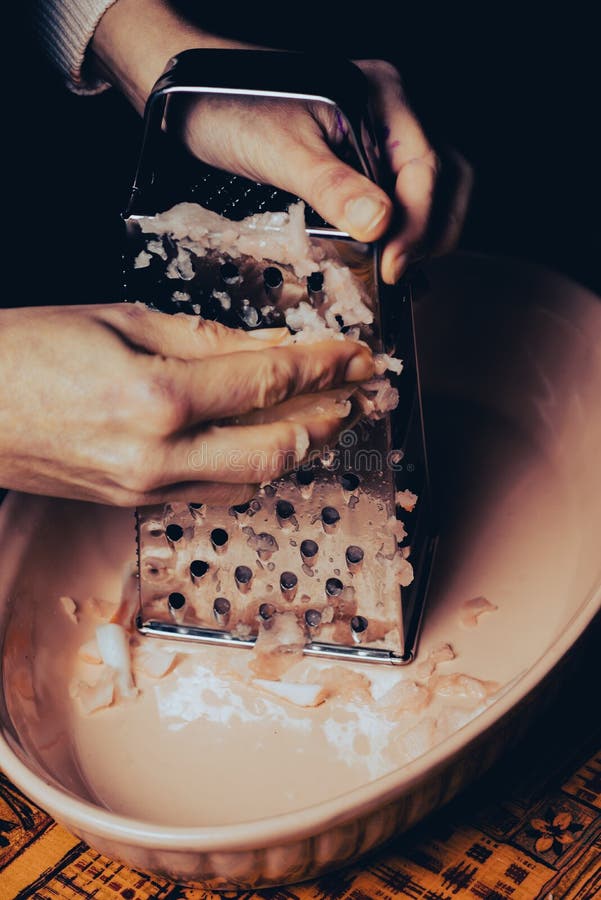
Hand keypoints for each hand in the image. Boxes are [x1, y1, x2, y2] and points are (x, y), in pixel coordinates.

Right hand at [0, 304, 371, 504]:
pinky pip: (216, 493)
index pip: (268, 380)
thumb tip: (267, 343)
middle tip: (361, 393)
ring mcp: (149, 488)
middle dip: (330, 417)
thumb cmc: (28, 352)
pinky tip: (270, 445)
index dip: (325, 365)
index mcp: (158, 396)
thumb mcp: (119, 321)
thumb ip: (204, 338)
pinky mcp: (137, 504)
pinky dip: (254, 468)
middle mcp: (161, 454)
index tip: (358, 355)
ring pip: (253, 479)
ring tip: (329, 419)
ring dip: (300, 448)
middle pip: (277, 445)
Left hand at [91, 0, 471, 282]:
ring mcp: (380, 138)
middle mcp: (391, 115)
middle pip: (446, 180)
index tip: (392, 268)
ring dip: (423, 234)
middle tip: (401, 273)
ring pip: (430, 191)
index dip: (417, 226)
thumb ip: (331, 186)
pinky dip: (401, 231)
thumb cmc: (230, 106)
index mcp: (383, 99)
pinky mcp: (361, 161)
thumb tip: (380, 226)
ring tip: (396, 270)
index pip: (426, 171)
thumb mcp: (280, 151)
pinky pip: (399, 197)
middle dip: (434, 232)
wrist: (192, 95)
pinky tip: (385, 258)